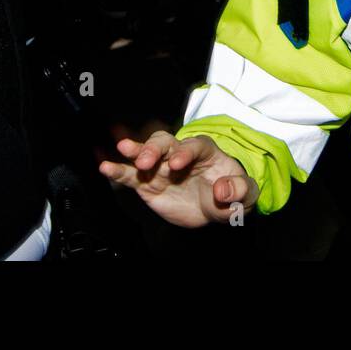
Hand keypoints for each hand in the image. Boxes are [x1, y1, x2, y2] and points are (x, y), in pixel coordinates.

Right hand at [99, 132, 258, 227]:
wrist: (216, 207)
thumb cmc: (232, 193)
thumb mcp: (245, 195)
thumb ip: (239, 190)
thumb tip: (222, 190)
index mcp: (206, 152)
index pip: (194, 146)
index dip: (185, 151)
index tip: (177, 163)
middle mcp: (180, 154)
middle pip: (166, 143)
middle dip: (155, 148)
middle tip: (146, 161)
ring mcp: (162, 168)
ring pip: (146, 153)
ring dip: (136, 151)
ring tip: (124, 150)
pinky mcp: (148, 183)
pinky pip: (131, 176)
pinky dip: (118, 171)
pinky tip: (105, 167)